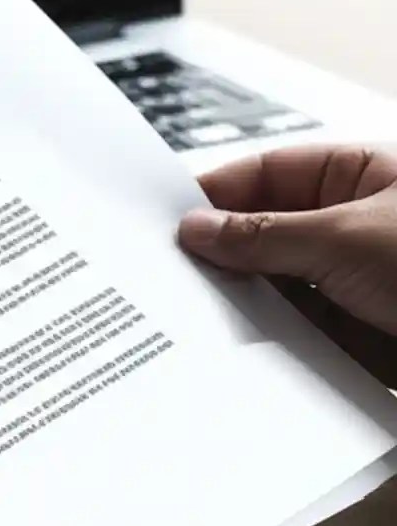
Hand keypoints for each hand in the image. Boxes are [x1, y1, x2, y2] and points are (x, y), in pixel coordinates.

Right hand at [177, 145, 396, 385]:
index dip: (215, 194)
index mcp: (358, 175)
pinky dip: (273, 342)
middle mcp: (353, 224)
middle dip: (223, 255)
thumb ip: (263, 234)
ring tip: (202, 318)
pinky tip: (243, 351)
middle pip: (265, 232)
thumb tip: (198, 228)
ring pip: (279, 286)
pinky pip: (300, 333)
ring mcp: (356, 280)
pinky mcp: (360, 332)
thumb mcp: (346, 238)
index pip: (266, 174)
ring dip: (247, 303)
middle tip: (171, 276)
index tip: (166, 223)